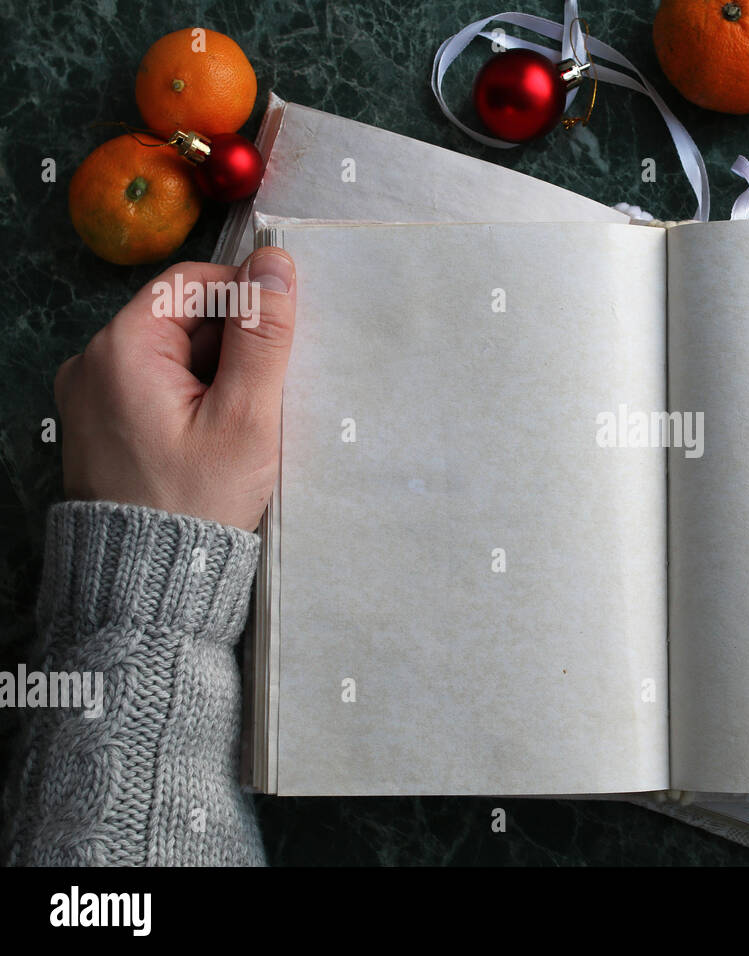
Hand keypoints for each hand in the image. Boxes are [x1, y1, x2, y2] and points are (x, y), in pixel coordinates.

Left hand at [54, 248, 296, 531]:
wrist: (149, 583)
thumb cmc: (196, 503)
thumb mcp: (246, 417)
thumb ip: (262, 336)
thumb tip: (276, 264)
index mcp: (122, 348)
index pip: (193, 281)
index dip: (245, 295)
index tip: (284, 331)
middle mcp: (93, 362)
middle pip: (183, 319)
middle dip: (235, 345)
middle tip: (269, 394)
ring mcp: (92, 396)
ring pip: (174, 355)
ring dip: (219, 376)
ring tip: (244, 425)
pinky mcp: (103, 425)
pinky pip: (158, 387)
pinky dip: (196, 400)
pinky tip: (220, 437)